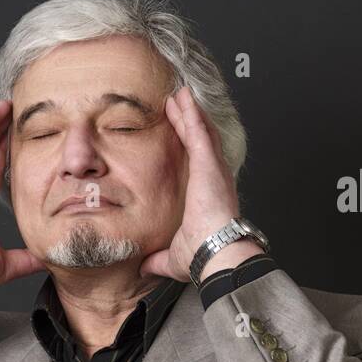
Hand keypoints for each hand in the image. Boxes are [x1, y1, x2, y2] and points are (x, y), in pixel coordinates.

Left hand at [139, 86, 254, 283]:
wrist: (217, 254)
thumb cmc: (202, 257)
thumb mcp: (172, 257)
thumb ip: (157, 259)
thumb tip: (144, 267)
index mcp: (207, 196)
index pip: (196, 163)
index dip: (187, 145)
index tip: (178, 133)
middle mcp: (214, 178)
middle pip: (200, 141)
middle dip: (188, 121)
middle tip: (176, 103)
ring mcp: (213, 169)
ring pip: (200, 132)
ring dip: (189, 112)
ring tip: (179, 94)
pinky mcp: (208, 164)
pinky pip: (198, 132)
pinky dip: (191, 113)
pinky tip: (183, 98)